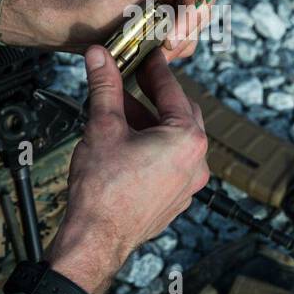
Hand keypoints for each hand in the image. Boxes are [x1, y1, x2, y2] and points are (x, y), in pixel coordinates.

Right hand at [45, 47, 210, 293]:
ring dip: (152, 122)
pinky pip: (171, 164)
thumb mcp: (103, 126)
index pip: (172, 90)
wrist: (96, 239)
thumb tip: (100, 57)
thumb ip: (105, 87)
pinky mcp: (176, 200)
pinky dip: (154, 148)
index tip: (145, 55)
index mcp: (187, 139)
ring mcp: (189, 185)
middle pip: (180, 114)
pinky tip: (128, 143)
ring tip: (122, 110)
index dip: (154, 68)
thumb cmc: (103, 188)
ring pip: (175, 141)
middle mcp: (197, 162)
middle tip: (134, 79)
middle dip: (155, 96)